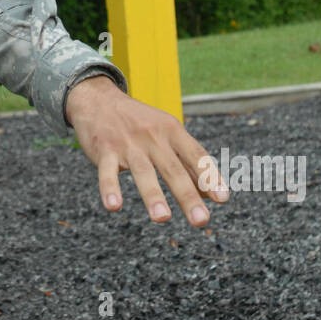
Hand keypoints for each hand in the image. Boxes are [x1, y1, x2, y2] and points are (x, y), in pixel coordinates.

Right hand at [65, 75, 227, 224]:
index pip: (195, 155)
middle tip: (201, 220)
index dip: (209, 176)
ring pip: (143, 171)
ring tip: (163, 218)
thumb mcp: (165, 133)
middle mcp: (153, 136)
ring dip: (153, 195)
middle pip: (173, 169)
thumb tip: (211, 193)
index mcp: (172, 130)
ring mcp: (128, 143)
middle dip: (187, 196)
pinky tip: (114, 206)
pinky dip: (110, 189)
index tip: (222, 199)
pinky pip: (107, 172)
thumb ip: (187, 163)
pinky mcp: (104, 150)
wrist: (98, 99)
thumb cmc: (138, 122)